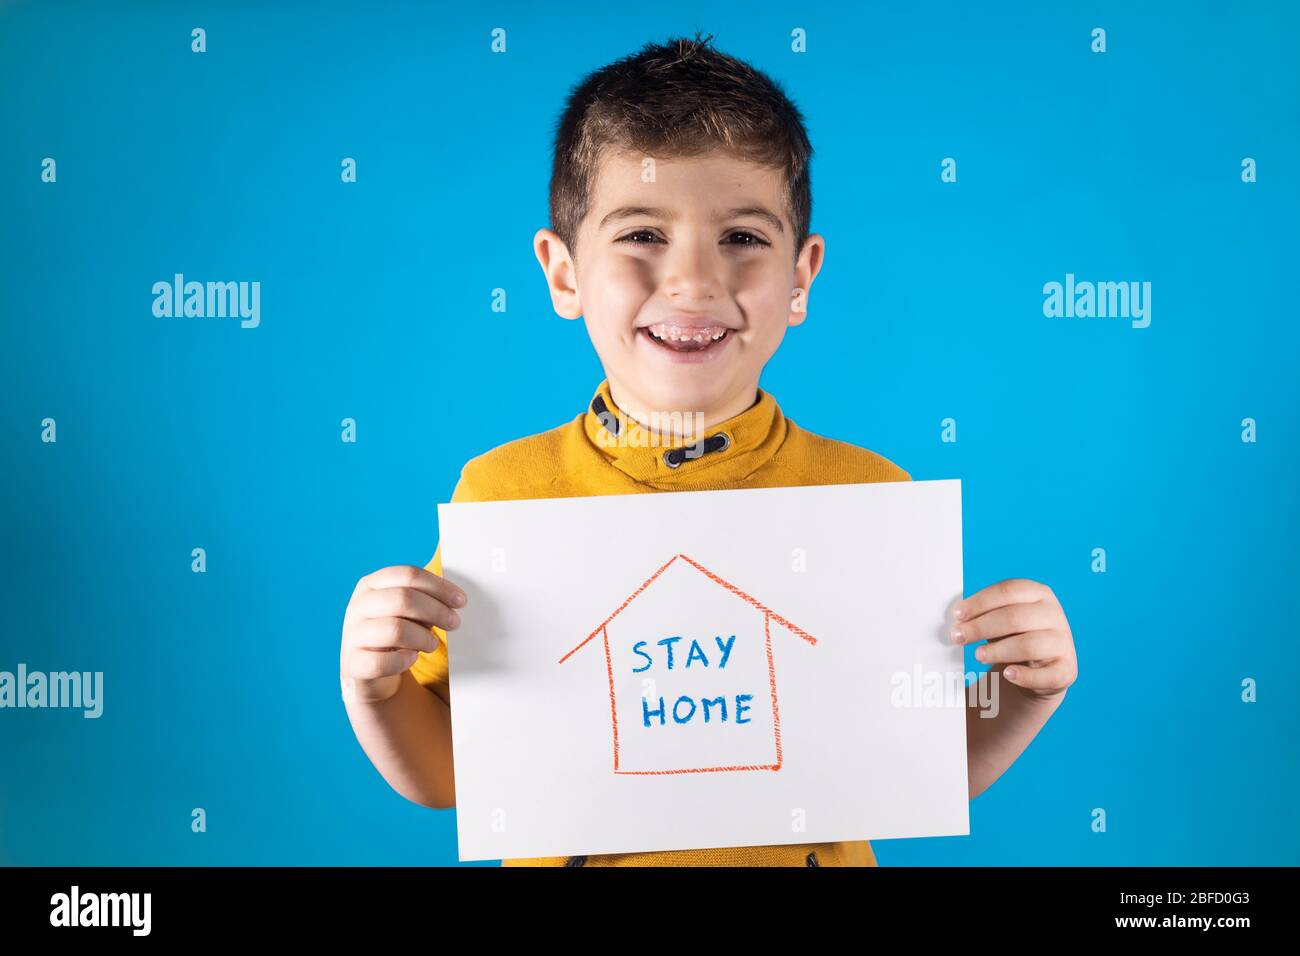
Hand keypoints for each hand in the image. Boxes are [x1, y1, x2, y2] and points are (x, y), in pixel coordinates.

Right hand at [340, 564, 466, 703]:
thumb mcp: (408, 610)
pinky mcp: (353, 663)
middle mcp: (358, 606)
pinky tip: (411, 658)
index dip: (438, 586)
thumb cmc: (396, 631)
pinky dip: (403, 660)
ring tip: (432, 644)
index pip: (408, 574)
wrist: (370, 670)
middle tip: (454, 623)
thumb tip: (456, 598)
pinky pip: (382, 662)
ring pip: (395, 630)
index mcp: (371, 584)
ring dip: (423, 638)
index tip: (460, 601)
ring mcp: (352, 634)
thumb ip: (425, 598)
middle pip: (402, 598)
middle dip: (436, 610)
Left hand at [951, 578, 1076, 700]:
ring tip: (977, 655)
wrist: (1039, 667)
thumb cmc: (1013, 635)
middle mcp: (1054, 614)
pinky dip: (1025, 676)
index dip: (980, 602)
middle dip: (981, 627)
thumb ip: (982, 614)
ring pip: (1028, 645)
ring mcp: (1063, 642)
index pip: (1008, 590)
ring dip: (998, 651)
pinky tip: (1007, 674)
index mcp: (1038, 593)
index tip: (957, 615)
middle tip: (958, 637)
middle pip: (1015, 617)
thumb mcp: (1000, 619)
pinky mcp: (1067, 669)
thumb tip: (955, 618)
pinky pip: (1046, 675)